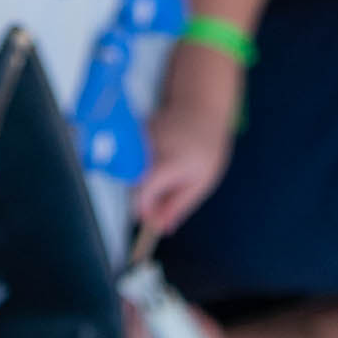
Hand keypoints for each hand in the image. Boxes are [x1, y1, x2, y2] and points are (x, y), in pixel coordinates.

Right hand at [133, 76, 236, 240]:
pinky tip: (161, 161)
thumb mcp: (200, 184)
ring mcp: (141, 137)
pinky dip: (143, 168)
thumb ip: (178, 206)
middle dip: (144, 200)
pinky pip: (133, 159)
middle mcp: (150, 148)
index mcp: (169, 162)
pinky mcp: (136, 131)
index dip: (144, 210)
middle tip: (162, 205)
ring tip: (167, 179)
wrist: (202, 109)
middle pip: (133, 184)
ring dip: (144, 183)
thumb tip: (161, 228)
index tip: (153, 219)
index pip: (143, 191)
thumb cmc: (206, 150)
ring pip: (132, 172)